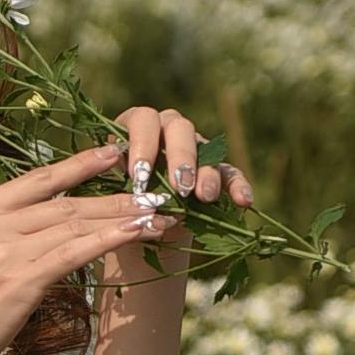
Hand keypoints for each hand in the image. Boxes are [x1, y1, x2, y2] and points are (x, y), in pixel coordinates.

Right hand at [0, 139, 157, 354]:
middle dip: (113, 196)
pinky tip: (138, 233)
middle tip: (150, 190)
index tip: (111, 153)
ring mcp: (3, 249)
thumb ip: (1, 235)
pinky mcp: (20, 278)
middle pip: (64, 202)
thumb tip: (43, 228)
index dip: (78, 165)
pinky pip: (75, 251)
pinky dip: (111, 239)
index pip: (36, 180)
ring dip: (122, 217)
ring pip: (75, 224)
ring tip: (156, 214)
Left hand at [103, 104, 251, 278]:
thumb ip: (117, 187)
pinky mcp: (215, 172)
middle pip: (178, 127)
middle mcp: (166, 131)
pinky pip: (230, 173)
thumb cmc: (117, 211)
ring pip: (204, 147)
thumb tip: (133, 189)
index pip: (142, 119)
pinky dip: (237, 186)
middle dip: (180, 156)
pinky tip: (243, 201)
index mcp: (135, 129)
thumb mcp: (110, 199)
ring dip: (205, 171)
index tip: (139, 175)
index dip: (142, 144)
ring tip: (203, 197)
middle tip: (178, 186)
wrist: (138, 235)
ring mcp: (194, 149)